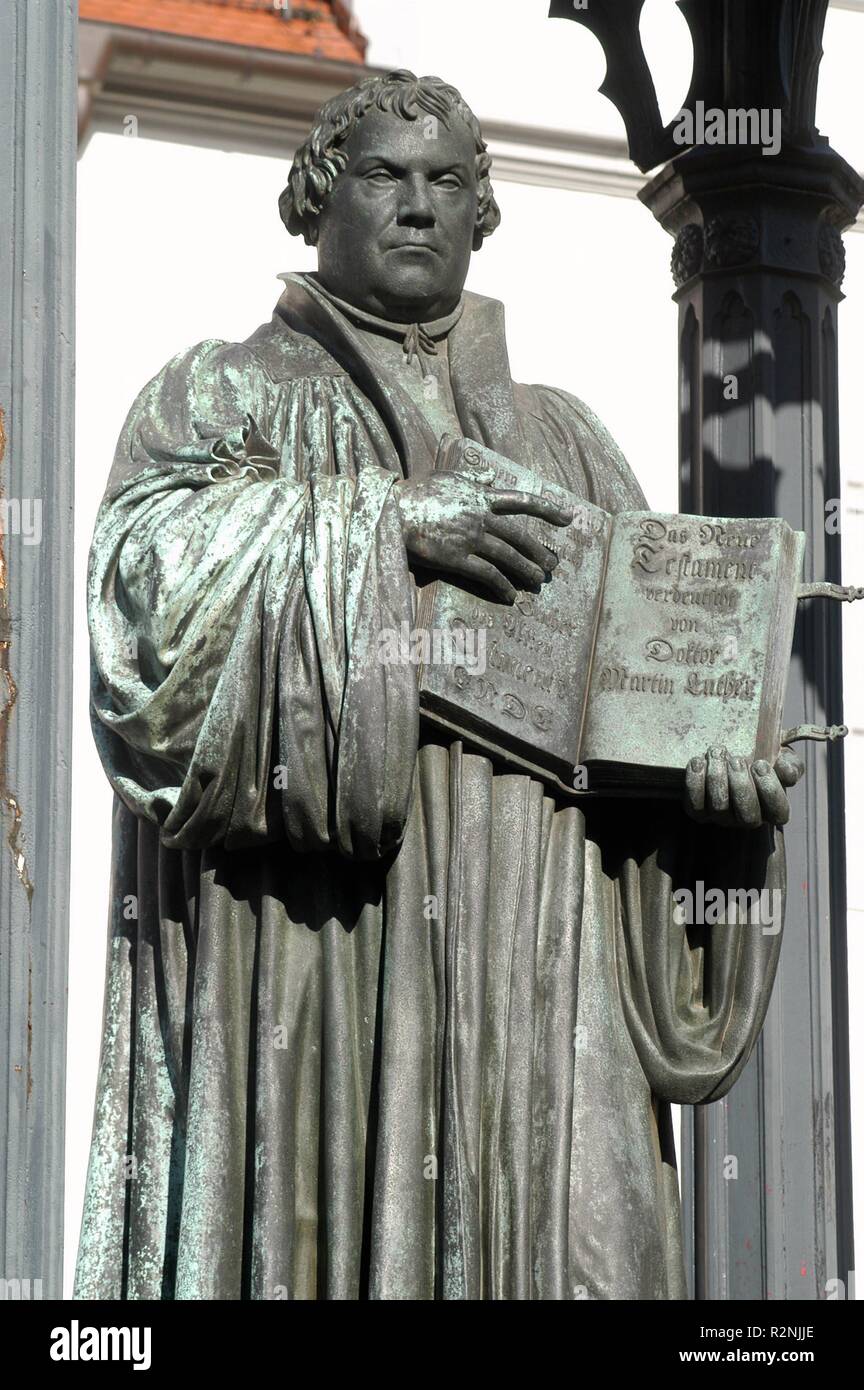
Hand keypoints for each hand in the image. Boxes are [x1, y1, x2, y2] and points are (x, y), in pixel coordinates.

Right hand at [393, 469, 572, 602]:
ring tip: (539, 581)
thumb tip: (490, 478)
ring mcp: (469, 538)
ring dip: (526, 570)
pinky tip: (510, 595)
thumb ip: (472, 480)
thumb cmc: (416, 493)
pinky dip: (501, 585)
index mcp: (479, 495)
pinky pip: (486, 574)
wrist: (391, 511)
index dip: (548, 510)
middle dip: (540, 550)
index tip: (568, 518)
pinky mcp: (456, 558)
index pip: (521, 501)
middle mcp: (480, 516)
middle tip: (554, 563)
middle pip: (519, 535)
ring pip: (507, 556)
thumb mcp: (447, 477)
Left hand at [683, 746, 804, 827]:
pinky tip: (698, 761)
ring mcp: (722, 817)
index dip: (770, 790)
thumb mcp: (782, 758)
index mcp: (772, 809)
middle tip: (736, 759)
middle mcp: (747, 819)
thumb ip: (790, 765)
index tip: (761, 764)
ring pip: (720, 808)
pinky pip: (694, 805)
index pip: (778, 813)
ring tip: (717, 752)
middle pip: (747, 816)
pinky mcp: (699, 812)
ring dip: (717, 778)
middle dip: (741, 786)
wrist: (731, 755)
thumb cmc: (762, 757)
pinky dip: (694, 782)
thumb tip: (786, 770)